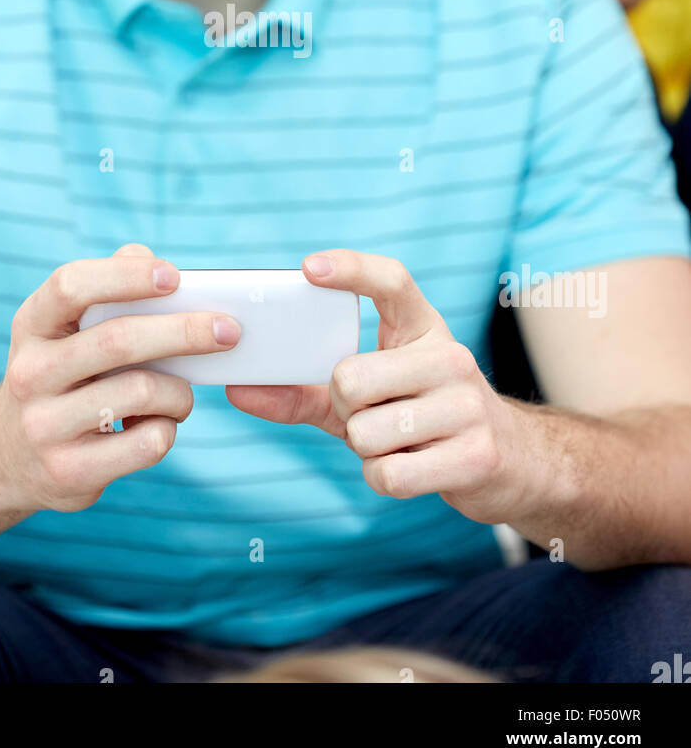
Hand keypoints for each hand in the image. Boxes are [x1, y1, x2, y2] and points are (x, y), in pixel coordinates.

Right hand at [0, 244, 240, 513]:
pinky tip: (158, 426)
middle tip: (230, 330)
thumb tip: (152, 261)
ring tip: (182, 393)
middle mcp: (29, 373)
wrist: (7, 458)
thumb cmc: (59, 375)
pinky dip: (168, 429)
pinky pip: (147, 443)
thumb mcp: (63, 330)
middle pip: (118, 340)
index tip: (174, 276)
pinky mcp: (69, 471)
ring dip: (180, 391)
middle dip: (184, 331)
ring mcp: (44, 427)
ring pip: (141, 392)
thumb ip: (106, 289)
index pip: (70, 286)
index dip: (125, 275)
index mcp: (31, 326)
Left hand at [227, 250, 527, 524]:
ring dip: (367, 450)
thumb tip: (235, 392)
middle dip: (344, 408)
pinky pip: (390, 474)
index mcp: (424, 328)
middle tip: (369, 415)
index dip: (351, 269)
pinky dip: (385, 479)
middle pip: (349, 378)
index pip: (392, 281)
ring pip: (366, 432)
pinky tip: (413, 470)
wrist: (511, 462)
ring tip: (400, 444)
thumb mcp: (368, 397)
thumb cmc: (421, 420)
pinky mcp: (476, 455)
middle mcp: (450, 356)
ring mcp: (468, 405)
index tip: (309, 268)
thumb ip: (303, 391)